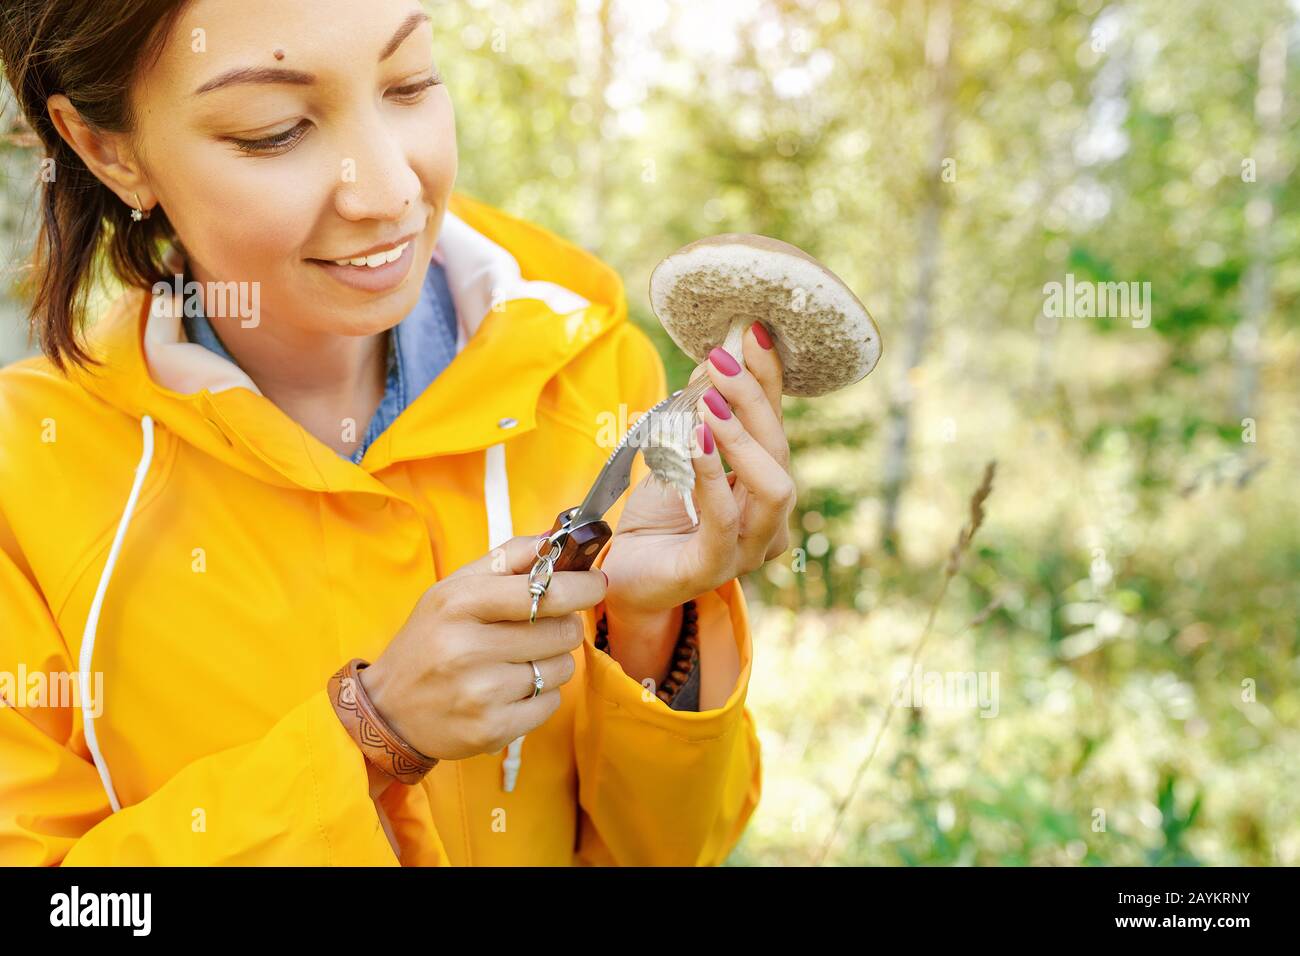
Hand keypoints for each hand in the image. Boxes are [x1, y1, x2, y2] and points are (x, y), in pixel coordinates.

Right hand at [360, 537, 605, 776]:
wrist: (389, 708)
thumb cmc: (431, 638)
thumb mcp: (453, 588)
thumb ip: (507, 559)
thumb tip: (556, 540)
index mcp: (460, 603)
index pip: (544, 591)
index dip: (582, 586)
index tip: (596, 582)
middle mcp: (468, 648)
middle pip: (561, 631)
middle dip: (564, 625)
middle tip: (545, 626)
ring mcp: (481, 693)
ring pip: (561, 668)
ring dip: (553, 661)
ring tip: (520, 660)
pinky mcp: (492, 729)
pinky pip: (551, 703)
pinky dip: (542, 694)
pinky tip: (513, 689)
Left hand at [601, 321, 794, 617]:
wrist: (619, 579)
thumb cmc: (656, 519)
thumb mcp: (677, 454)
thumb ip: (700, 416)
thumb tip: (717, 357)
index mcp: (763, 491)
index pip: (775, 427)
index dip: (769, 380)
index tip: (754, 332)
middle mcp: (767, 522)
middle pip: (780, 454)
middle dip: (754, 400)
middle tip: (722, 359)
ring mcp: (745, 551)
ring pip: (773, 490)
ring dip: (743, 439)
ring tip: (710, 402)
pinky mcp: (711, 570)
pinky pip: (724, 524)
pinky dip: (713, 479)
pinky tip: (695, 443)